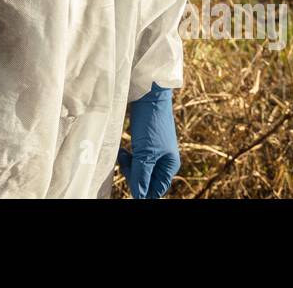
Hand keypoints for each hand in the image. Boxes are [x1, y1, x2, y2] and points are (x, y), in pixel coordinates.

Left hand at [118, 83, 178, 198]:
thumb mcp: (145, 153)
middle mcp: (164, 160)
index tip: (129, 181)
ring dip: (129, 166)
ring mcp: (155, 151)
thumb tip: (139, 196)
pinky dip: (128, 157)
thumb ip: (141, 175)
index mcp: (170, 166)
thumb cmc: (150, 124)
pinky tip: (123, 150)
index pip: (155, 189)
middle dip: (133, 175)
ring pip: (140, 169)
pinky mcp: (146, 142)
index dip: (142, 189)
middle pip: (147, 180)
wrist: (148, 96)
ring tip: (122, 154)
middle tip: (123, 162)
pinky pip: (137, 158)